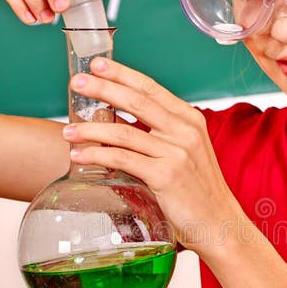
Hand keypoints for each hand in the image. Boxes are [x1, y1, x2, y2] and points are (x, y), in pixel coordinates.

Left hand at [62, 57, 247, 255]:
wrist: (218, 223)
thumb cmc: (196, 191)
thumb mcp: (184, 153)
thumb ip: (158, 136)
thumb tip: (116, 124)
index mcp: (189, 120)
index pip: (151, 88)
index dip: (122, 74)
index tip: (98, 64)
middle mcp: (185, 131)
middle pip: (136, 101)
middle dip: (102, 89)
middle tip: (76, 82)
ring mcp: (176, 152)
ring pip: (124, 132)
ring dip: (90, 130)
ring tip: (68, 130)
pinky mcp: (166, 174)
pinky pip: (123, 159)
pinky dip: (97, 155)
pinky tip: (81, 155)